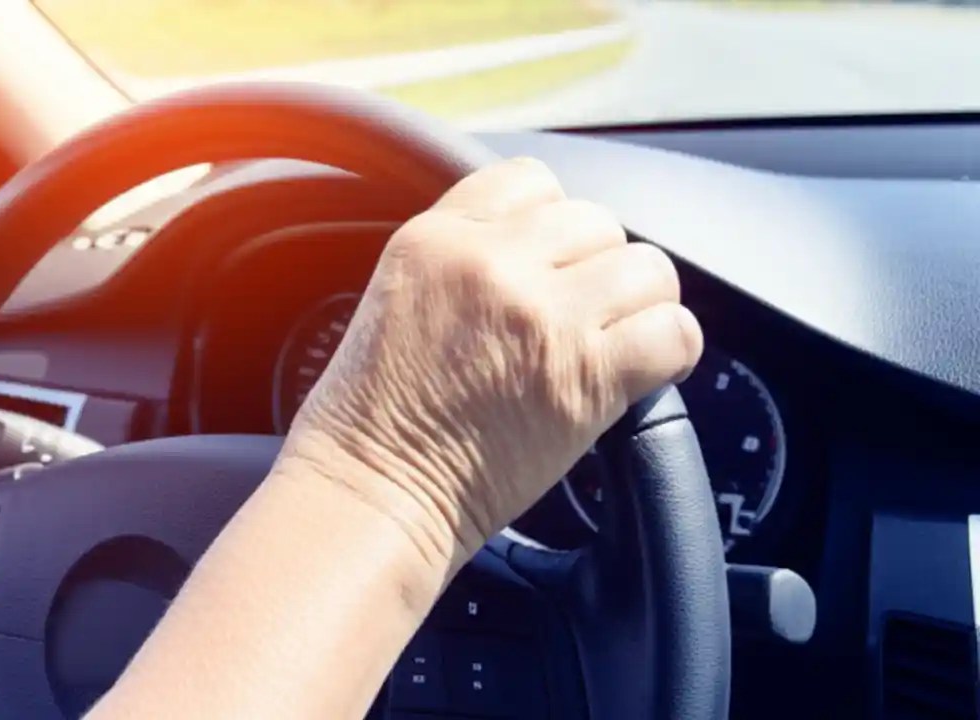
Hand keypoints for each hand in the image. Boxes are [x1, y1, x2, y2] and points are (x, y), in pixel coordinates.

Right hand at [277, 157, 702, 568]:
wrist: (371, 492)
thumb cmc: (371, 416)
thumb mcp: (395, 297)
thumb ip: (459, 258)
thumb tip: (534, 252)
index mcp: (437, 238)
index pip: (532, 180)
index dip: (553, 224)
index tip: (551, 264)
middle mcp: (493, 263)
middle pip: (597, 222)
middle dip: (596, 268)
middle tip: (579, 316)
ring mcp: (542, 315)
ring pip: (647, 269)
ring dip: (640, 305)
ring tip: (616, 339)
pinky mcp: (584, 374)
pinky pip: (672, 331)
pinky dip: (671, 351)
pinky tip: (645, 370)